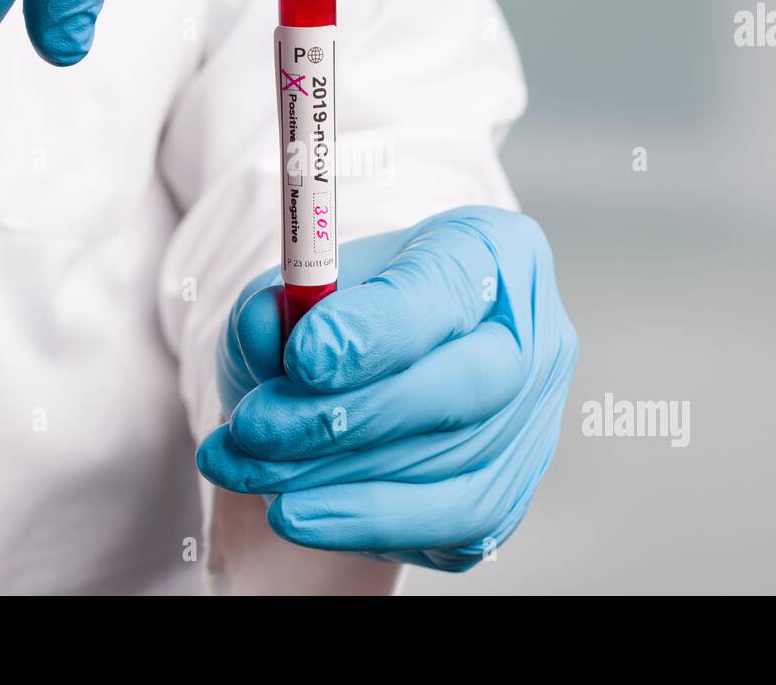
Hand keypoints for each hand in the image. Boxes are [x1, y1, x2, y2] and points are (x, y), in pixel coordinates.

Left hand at [197, 206, 578, 571]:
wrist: (365, 375)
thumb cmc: (341, 313)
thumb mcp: (297, 284)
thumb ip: (281, 298)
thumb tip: (268, 327)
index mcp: (491, 252)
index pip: (449, 286)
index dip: (378, 329)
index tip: (301, 357)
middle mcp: (533, 337)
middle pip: (471, 383)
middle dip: (351, 416)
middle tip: (255, 427)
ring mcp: (531, 424)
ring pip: (450, 465)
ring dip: (333, 476)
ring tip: (243, 466)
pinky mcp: (506, 495)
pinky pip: (447, 524)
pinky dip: (361, 523)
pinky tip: (293, 511)